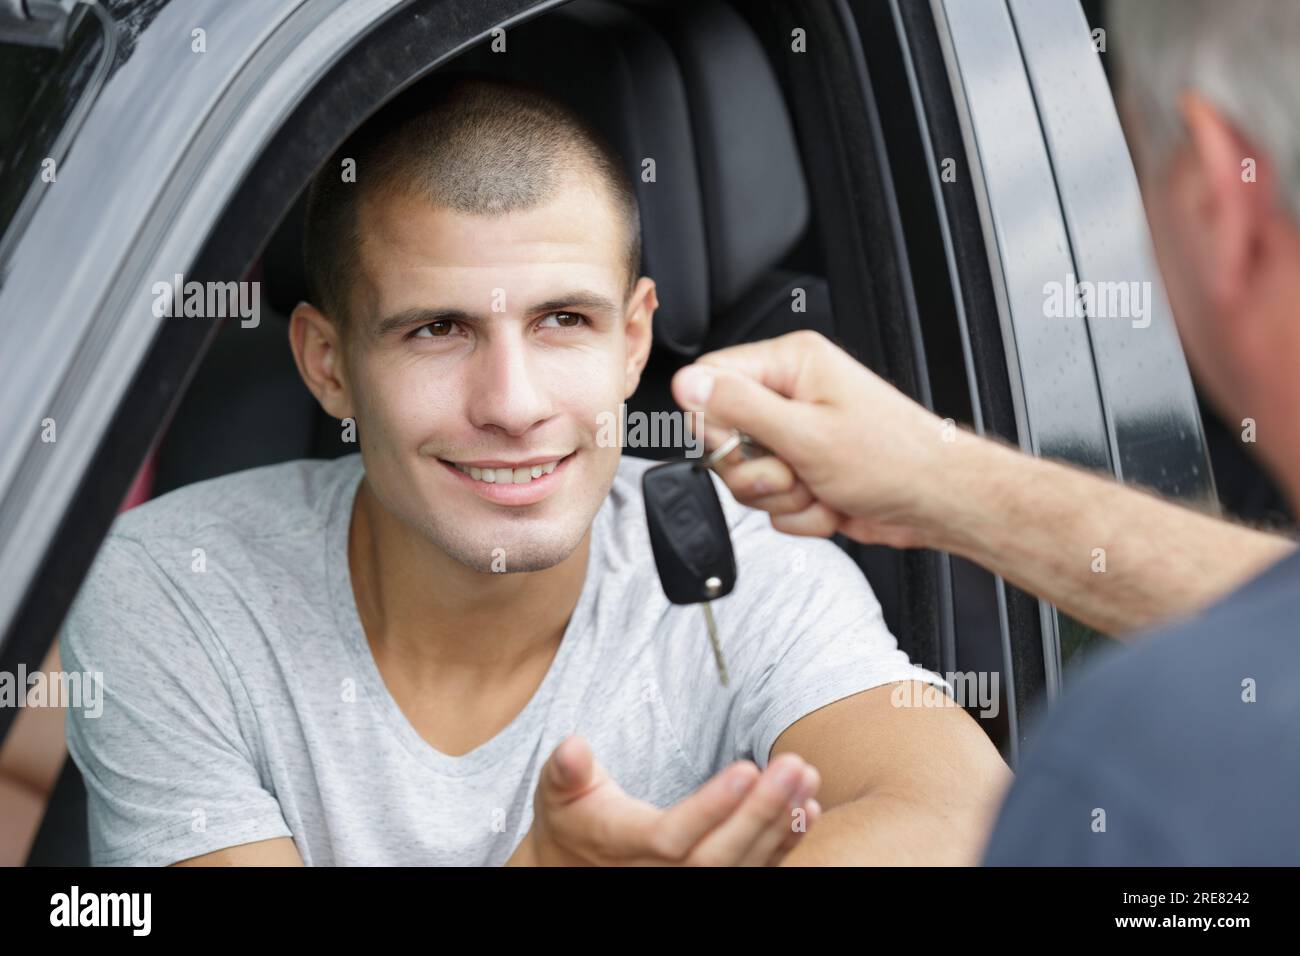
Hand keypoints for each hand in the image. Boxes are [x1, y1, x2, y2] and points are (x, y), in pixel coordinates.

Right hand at [508, 735, 821, 865]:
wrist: (575, 870)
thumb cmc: (572, 821)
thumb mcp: (558, 792)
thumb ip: (566, 770)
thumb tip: (572, 747)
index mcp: (622, 845)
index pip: (671, 836)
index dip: (711, 808)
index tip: (746, 767)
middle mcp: (658, 875)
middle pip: (718, 856)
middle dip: (760, 812)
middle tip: (793, 765)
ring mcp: (686, 885)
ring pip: (742, 867)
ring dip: (779, 823)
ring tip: (806, 776)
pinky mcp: (710, 882)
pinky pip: (752, 871)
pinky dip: (783, 844)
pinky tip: (807, 809)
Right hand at [671, 330, 957, 547]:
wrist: (938, 503)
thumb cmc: (895, 459)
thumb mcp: (806, 432)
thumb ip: (739, 407)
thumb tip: (687, 382)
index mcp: (792, 365)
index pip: (712, 379)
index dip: (715, 421)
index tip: (743, 443)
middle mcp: (792, 395)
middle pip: (724, 436)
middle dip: (755, 470)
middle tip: (794, 470)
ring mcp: (799, 437)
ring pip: (748, 476)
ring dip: (781, 495)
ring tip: (820, 486)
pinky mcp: (806, 473)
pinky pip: (774, 501)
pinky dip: (800, 513)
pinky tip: (831, 502)